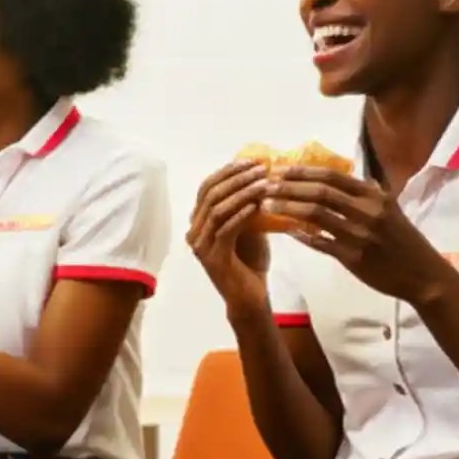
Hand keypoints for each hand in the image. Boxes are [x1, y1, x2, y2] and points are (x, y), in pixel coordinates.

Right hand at [188, 160, 271, 321]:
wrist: (250, 298)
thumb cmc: (249, 263)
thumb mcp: (249, 228)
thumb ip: (247, 206)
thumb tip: (261, 177)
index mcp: (199, 221)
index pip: (207, 187)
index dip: (228, 171)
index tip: (252, 160)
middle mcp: (194, 231)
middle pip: (210, 194)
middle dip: (236, 178)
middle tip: (260, 169)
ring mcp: (201, 245)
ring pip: (217, 209)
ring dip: (242, 193)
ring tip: (264, 184)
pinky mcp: (213, 258)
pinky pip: (225, 229)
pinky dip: (241, 214)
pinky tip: (257, 205)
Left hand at [264, 166, 452, 303]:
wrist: (423, 274)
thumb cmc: (404, 240)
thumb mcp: (390, 208)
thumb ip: (367, 192)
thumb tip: (346, 176)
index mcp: (374, 195)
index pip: (331, 176)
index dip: (302, 172)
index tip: (279, 169)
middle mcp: (367, 211)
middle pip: (319, 192)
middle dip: (288, 187)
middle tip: (265, 185)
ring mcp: (359, 235)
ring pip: (315, 216)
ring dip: (288, 208)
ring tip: (267, 205)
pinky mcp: (353, 258)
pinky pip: (321, 243)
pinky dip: (302, 236)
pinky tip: (286, 231)